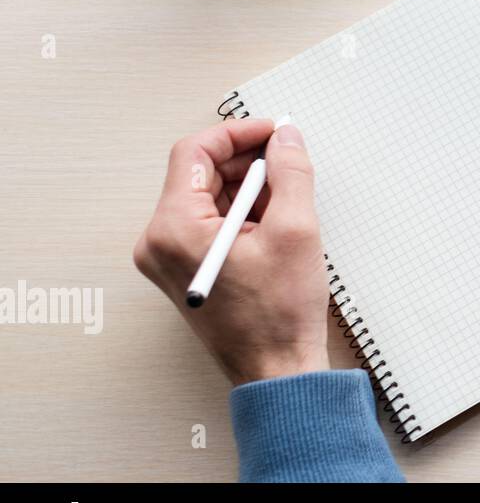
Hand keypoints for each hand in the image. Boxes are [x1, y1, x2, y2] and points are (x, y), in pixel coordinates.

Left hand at [133, 119, 331, 384]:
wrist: (277, 371)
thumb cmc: (279, 316)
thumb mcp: (296, 230)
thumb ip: (290, 172)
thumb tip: (286, 138)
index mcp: (174, 229)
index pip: (194, 153)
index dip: (238, 134)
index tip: (273, 132)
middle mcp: (160, 242)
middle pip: (199, 173)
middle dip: (247, 162)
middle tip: (288, 161)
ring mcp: (170, 258)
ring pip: (208, 196)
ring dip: (249, 188)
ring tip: (288, 201)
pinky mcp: (186, 269)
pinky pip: (211, 221)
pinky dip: (244, 212)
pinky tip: (276, 223)